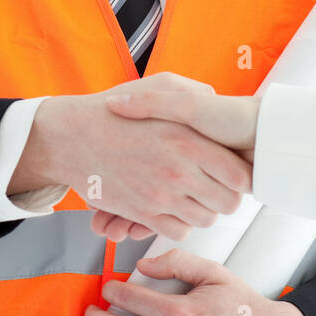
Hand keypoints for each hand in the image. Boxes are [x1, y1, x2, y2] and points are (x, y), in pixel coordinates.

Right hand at [18, 71, 251, 241]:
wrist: (71, 136)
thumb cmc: (115, 110)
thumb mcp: (161, 85)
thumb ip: (195, 92)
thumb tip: (217, 99)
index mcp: (188, 140)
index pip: (239, 176)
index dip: (243, 177)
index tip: (236, 172)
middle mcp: (178, 171)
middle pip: (227, 203)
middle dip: (226, 197)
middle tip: (218, 186)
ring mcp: (159, 196)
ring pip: (204, 220)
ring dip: (204, 210)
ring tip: (196, 195)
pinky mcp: (141, 212)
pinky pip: (177, 230)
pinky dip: (180, 223)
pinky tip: (174, 207)